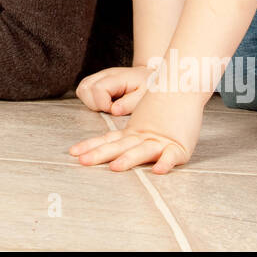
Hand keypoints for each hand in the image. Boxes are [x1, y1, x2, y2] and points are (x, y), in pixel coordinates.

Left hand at [69, 89, 205, 174]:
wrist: (183, 86)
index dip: (92, 146)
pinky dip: (166, 162)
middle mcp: (143, 137)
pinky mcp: (180, 146)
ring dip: (129, 159)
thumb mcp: (143, 123)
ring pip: (142, 151)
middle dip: (100, 154)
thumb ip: (129, 135)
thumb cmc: (165, 106)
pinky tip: (157, 170)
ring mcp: (160, 141)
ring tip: (116, 167)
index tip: (74, 152)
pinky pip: (172, 156)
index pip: (109, 139)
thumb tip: (112, 149)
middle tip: (83, 161)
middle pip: (119, 146)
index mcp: (133, 132)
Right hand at [75, 65, 155, 115]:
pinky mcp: (97, 81)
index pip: (98, 88)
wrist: (150, 76)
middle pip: (85, 87)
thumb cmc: (149, 87)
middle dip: (93, 104)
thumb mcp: (145, 97)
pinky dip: (89, 99)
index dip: (103, 104)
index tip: (114, 111)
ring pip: (82, 88)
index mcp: (118, 77)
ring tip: (106, 107)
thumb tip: (113, 111)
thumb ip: (130, 104)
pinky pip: (84, 90)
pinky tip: (103, 103)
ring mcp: (100, 76)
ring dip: (90, 102)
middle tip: (109, 109)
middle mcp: (105, 74)